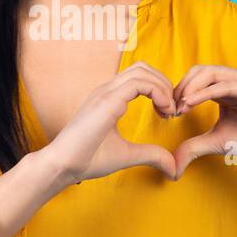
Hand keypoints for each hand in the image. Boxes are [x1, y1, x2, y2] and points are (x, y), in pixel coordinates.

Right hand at [39, 61, 180, 184]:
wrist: (64, 166)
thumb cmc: (87, 159)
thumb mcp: (128, 155)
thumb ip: (151, 155)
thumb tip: (173, 168)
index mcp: (109, 97)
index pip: (139, 77)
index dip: (160, 89)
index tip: (168, 113)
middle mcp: (106, 90)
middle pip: (143, 68)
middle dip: (164, 84)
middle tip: (172, 109)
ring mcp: (105, 93)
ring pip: (142, 71)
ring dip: (163, 87)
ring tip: (169, 110)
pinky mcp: (107, 101)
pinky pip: (138, 83)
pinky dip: (158, 92)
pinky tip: (163, 110)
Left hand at [169, 64, 236, 179]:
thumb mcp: (216, 142)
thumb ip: (193, 147)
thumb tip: (172, 165)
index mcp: (224, 87)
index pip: (195, 78)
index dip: (178, 92)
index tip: (168, 113)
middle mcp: (234, 79)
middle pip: (200, 71)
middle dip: (181, 87)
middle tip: (171, 108)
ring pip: (210, 73)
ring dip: (191, 88)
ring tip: (180, 107)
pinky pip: (226, 85)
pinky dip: (205, 92)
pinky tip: (191, 103)